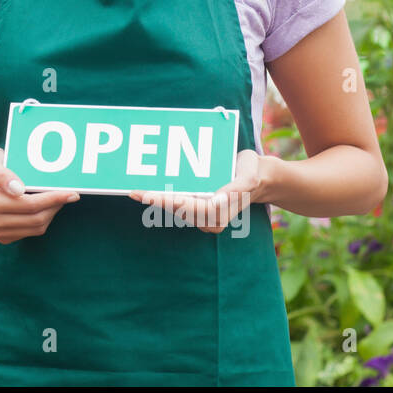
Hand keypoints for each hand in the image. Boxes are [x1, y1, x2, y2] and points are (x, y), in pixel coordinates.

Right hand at [0, 147, 79, 243]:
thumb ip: (2, 173)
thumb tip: (18, 189)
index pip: (28, 205)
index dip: (52, 199)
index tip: (71, 192)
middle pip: (35, 219)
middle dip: (55, 206)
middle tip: (69, 193)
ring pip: (36, 228)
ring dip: (51, 213)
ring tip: (58, 198)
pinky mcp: (2, 237)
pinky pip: (31, 232)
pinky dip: (42, 220)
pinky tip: (45, 206)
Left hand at [126, 149, 273, 233]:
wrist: (259, 175)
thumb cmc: (253, 174)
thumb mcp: (248, 178)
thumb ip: (235, 189)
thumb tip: (218, 200)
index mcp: (219, 213)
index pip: (186, 208)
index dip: (166, 202)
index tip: (148, 196)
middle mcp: (209, 218)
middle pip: (176, 210)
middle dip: (155, 201)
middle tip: (133, 192)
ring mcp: (204, 214)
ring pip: (175, 208)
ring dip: (156, 199)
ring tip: (135, 191)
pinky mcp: (200, 207)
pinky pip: (179, 203)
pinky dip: (164, 196)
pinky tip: (150, 189)